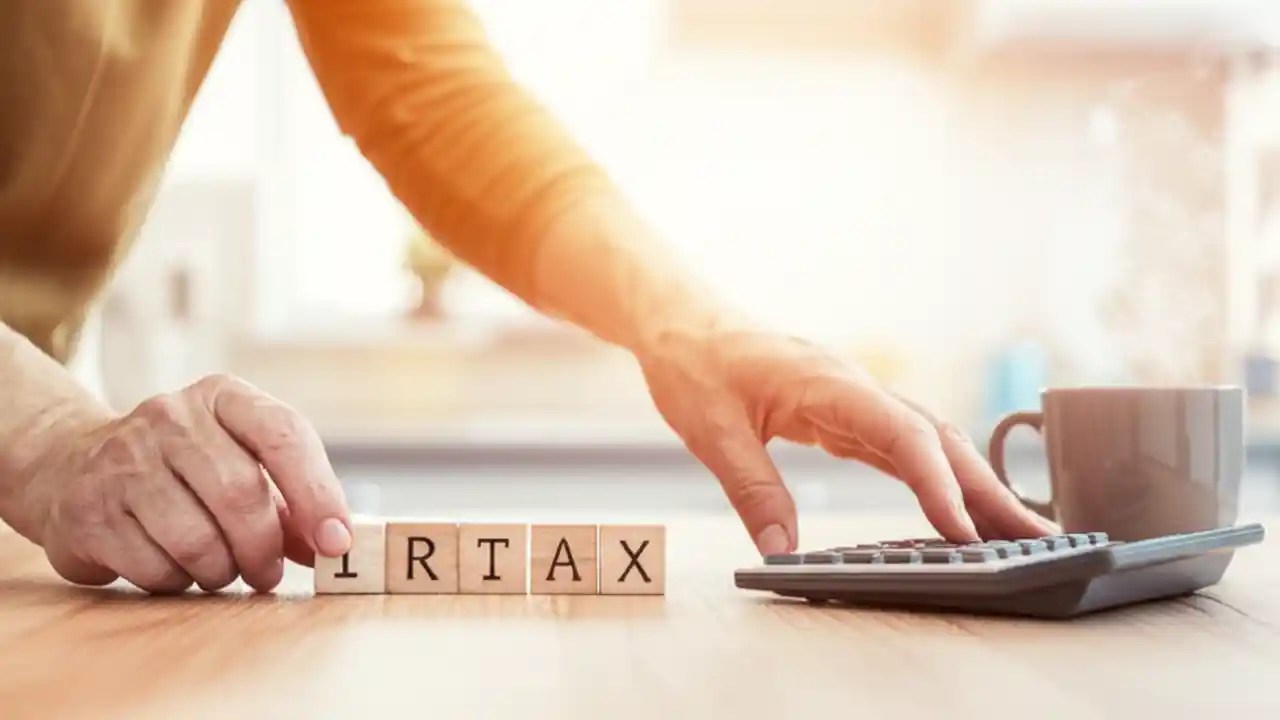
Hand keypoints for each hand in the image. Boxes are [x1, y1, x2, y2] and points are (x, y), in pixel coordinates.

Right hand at [17, 374, 351, 593]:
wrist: (73, 465)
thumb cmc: (186, 471)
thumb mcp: (242, 464)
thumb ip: (293, 503)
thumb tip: (335, 545)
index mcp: (222, 396)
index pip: (283, 435)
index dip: (318, 494)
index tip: (336, 542)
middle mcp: (169, 416)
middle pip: (241, 494)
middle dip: (264, 548)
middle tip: (268, 573)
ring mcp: (122, 459)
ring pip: (196, 541)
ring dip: (221, 571)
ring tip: (219, 568)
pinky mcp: (88, 508)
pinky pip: (154, 568)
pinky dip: (176, 582)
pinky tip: (172, 566)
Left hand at [636, 320, 1057, 555]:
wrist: (684, 322)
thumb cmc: (695, 364)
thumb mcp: (712, 433)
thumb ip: (752, 491)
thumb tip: (780, 551)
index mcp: (830, 383)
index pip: (901, 434)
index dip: (937, 483)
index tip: (963, 529)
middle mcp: (856, 387)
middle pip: (936, 437)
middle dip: (985, 488)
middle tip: (1031, 537)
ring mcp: (856, 398)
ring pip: (929, 441)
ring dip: (972, 483)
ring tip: (1013, 531)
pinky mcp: (847, 412)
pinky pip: (903, 446)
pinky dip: (936, 477)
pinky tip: (957, 508)